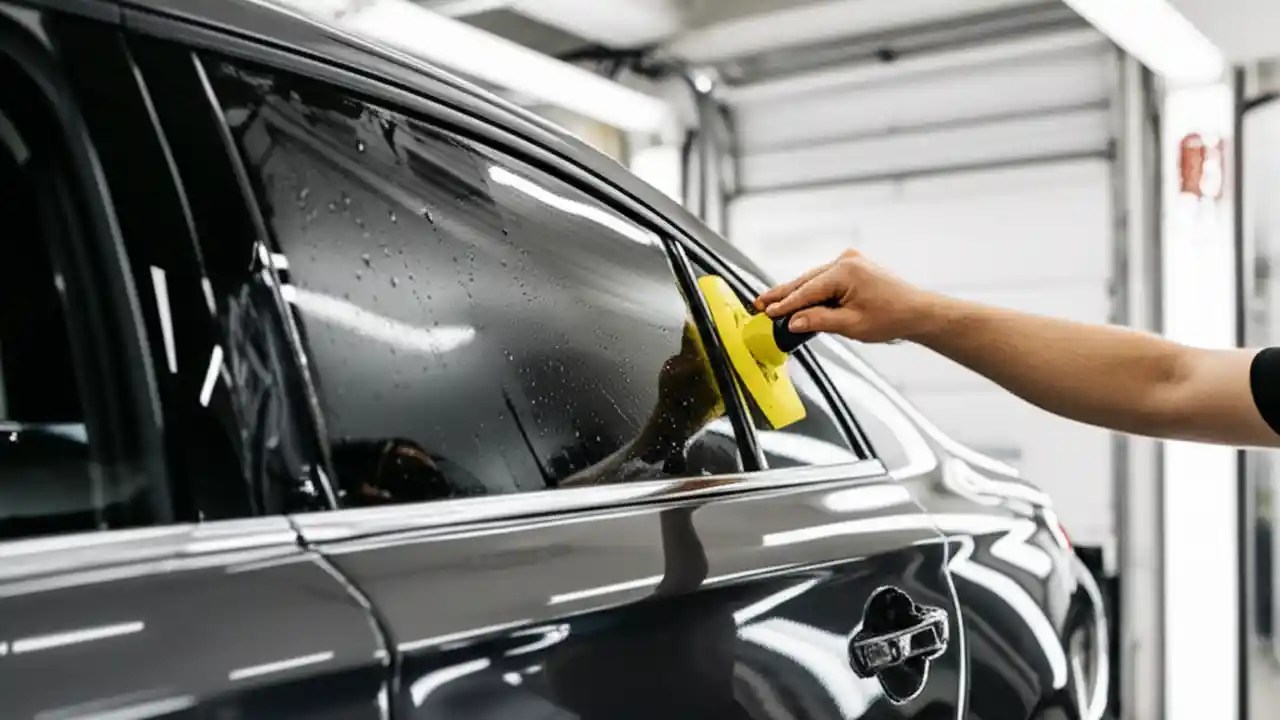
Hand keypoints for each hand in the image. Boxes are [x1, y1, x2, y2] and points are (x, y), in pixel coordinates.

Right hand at [755, 250, 943, 343]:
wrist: (917, 312)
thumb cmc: (891, 317)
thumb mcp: (851, 325)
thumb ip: (818, 321)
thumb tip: (794, 321)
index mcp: (846, 272)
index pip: (807, 290)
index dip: (785, 304)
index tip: (767, 312)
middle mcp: (846, 261)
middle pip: (806, 281)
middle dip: (784, 294)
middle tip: (761, 303)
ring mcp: (850, 261)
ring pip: (814, 279)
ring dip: (797, 292)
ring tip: (773, 303)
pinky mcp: (853, 267)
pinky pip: (825, 278)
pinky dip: (812, 290)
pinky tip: (798, 298)